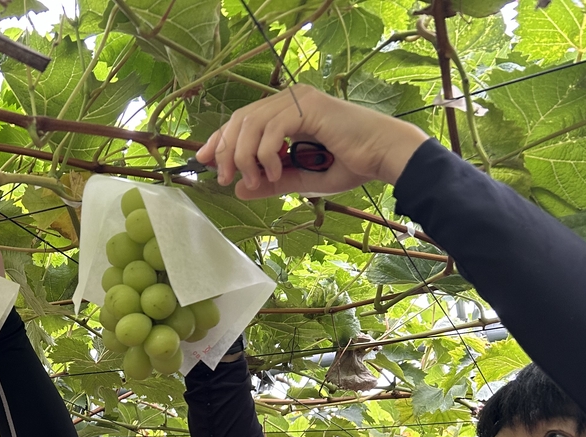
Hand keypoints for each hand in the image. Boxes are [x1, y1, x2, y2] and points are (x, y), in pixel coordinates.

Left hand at [196, 86, 428, 199]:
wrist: (383, 157)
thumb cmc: (349, 165)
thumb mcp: (301, 179)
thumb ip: (271, 182)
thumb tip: (238, 189)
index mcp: (286, 111)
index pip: (241, 120)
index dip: (219, 139)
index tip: (203, 160)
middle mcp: (290, 99)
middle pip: (240, 119)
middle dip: (226, 151)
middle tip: (225, 179)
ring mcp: (299, 99)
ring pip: (251, 123)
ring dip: (244, 156)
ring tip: (254, 181)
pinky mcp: (308, 106)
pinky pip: (271, 129)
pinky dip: (265, 154)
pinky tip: (274, 171)